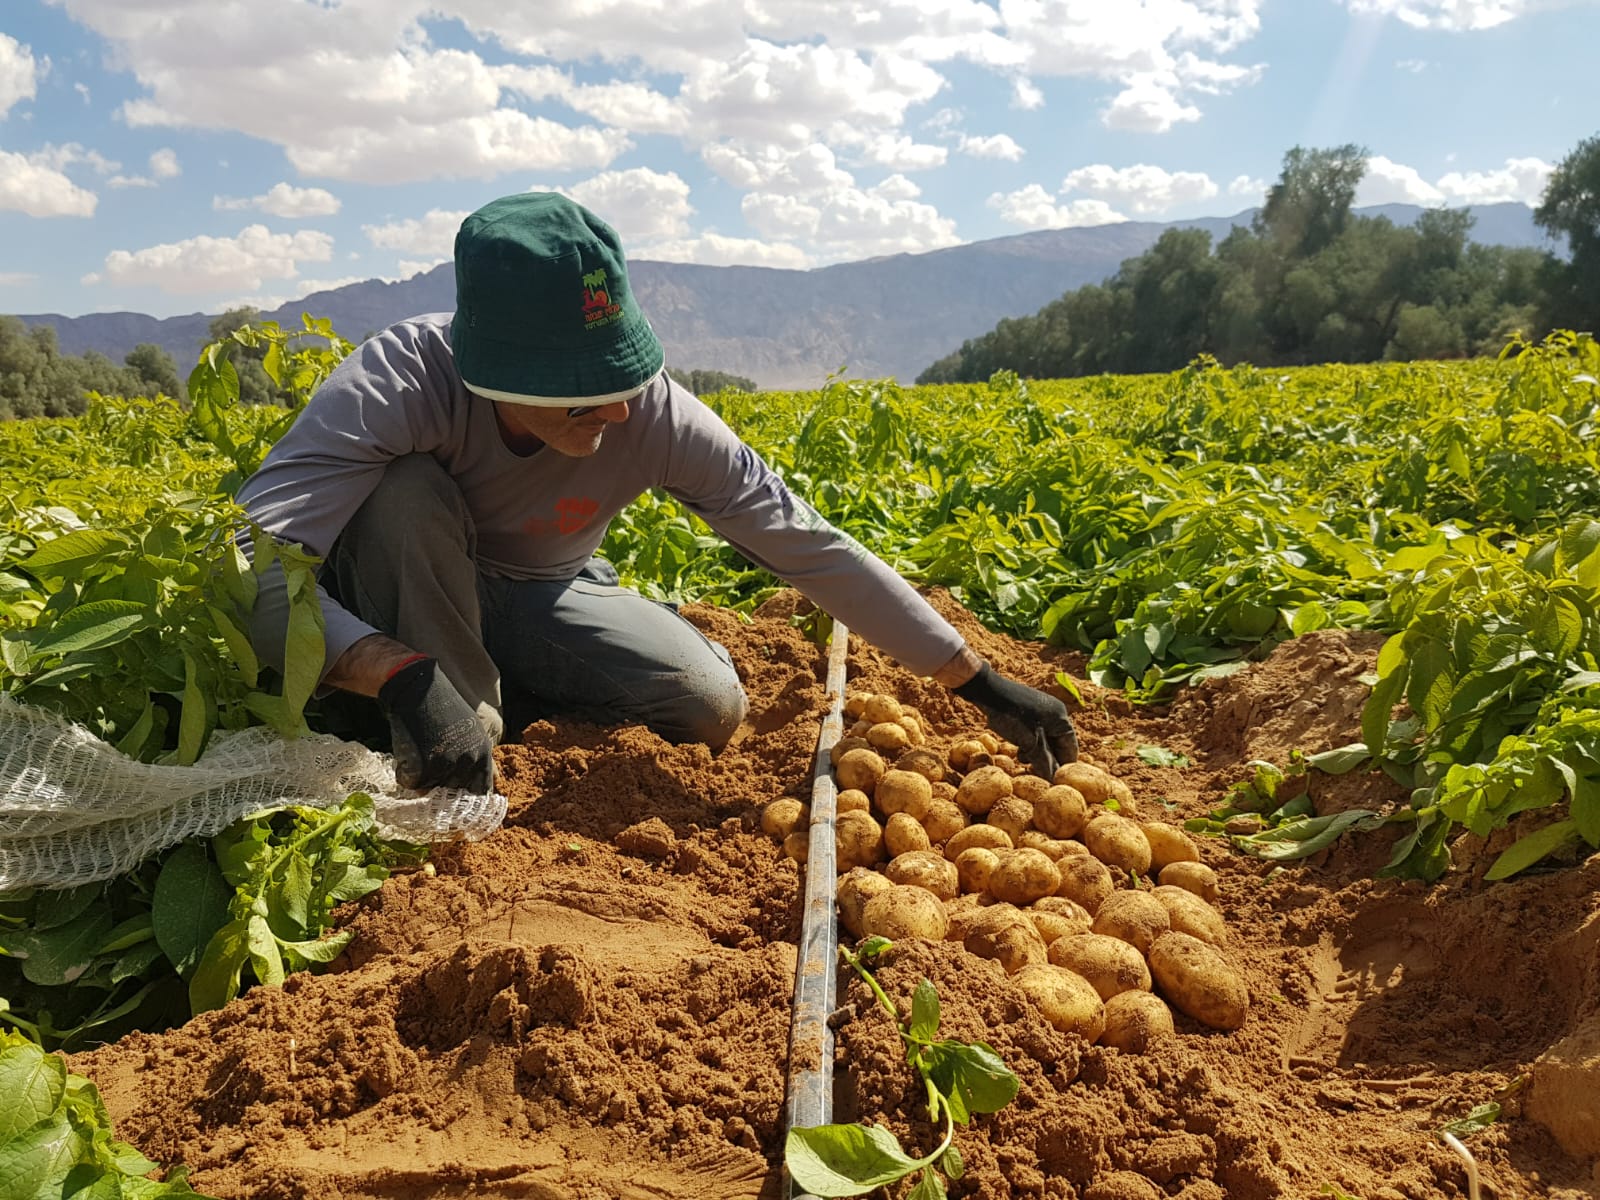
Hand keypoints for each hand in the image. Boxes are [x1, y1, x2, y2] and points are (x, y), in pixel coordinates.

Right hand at [377, 657, 495, 791]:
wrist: (416, 689)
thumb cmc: (441, 708)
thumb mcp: (471, 731)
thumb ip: (476, 757)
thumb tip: (488, 783)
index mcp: (483, 754)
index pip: (480, 790)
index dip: (464, 792)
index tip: (452, 792)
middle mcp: (468, 761)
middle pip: (451, 791)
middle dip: (438, 782)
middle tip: (428, 758)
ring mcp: (445, 765)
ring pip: (428, 788)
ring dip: (420, 776)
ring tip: (418, 749)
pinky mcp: (422, 766)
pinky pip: (410, 783)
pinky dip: (404, 773)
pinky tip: (407, 751)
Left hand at [951, 662, 1078, 776]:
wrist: (986, 691)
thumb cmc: (1011, 716)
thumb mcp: (1029, 742)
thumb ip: (1044, 762)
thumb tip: (1054, 781)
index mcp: (1061, 718)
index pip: (1071, 747)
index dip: (1064, 766)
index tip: (1057, 781)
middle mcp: (1054, 712)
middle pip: (1058, 743)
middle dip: (1049, 759)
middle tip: (1040, 775)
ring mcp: (1040, 710)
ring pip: (1044, 739)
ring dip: (1038, 753)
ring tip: (1026, 761)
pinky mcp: (1027, 711)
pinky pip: (1034, 732)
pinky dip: (1029, 744)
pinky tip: (1020, 751)